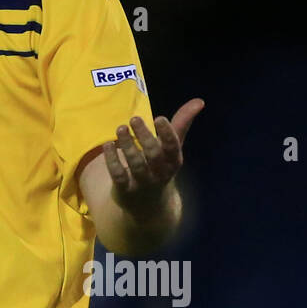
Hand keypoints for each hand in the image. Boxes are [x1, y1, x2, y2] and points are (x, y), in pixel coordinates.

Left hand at [102, 98, 203, 219]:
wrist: (149, 206)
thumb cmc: (161, 167)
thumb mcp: (172, 149)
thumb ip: (182, 124)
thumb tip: (199, 101)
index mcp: (173, 162)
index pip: (173, 148)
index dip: (167, 134)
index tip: (159, 118)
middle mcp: (160, 173)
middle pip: (153, 155)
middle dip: (145, 136)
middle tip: (134, 118)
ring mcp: (142, 183)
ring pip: (135, 164)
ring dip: (128, 145)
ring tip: (120, 128)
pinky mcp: (125, 190)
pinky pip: (118, 175)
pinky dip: (112, 160)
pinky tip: (107, 144)